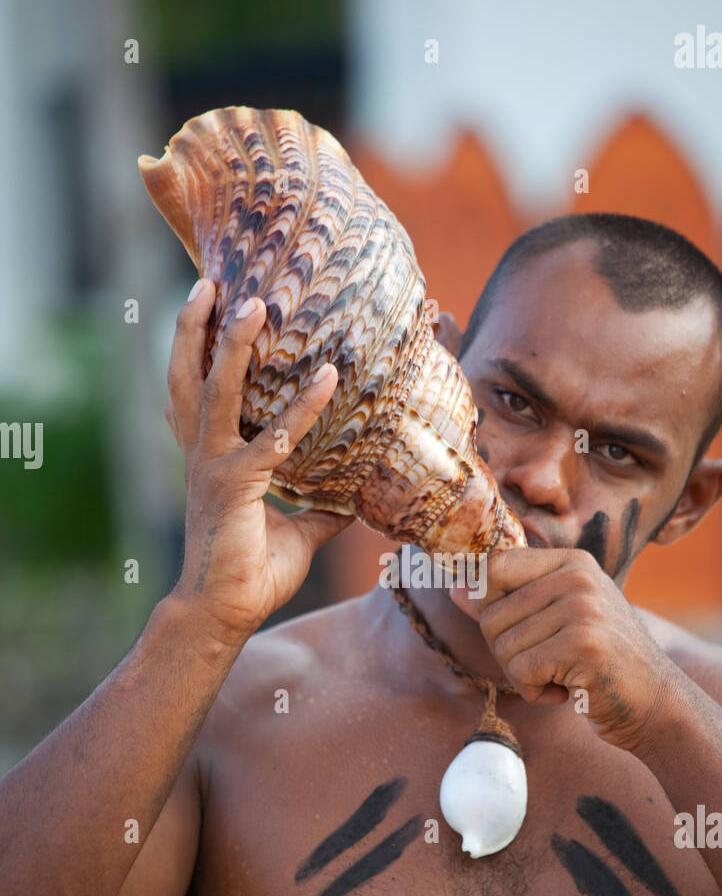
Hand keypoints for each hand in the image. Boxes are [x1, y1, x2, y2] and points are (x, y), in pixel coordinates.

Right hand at [165, 279, 351, 648]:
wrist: (225, 614)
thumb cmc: (253, 571)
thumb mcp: (299, 530)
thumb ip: (323, 506)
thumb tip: (358, 496)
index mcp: (212, 456)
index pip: (202, 390)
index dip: (204, 349)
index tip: (215, 307)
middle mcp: (204, 453)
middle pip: (189, 376)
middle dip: (197, 327)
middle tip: (213, 281)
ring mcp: (214, 467)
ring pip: (215, 392)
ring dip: (230, 345)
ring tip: (251, 303)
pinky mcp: (234, 488)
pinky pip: (271, 439)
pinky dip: (301, 409)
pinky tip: (328, 380)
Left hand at [451, 548, 679, 754]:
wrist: (656, 703)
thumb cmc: (600, 663)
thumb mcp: (555, 622)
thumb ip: (507, 603)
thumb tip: (455, 588)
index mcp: (571, 562)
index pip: (495, 567)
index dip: (489, 608)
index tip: (515, 633)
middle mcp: (577, 577)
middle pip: (491, 614)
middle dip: (508, 653)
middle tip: (546, 665)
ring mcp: (583, 608)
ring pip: (504, 647)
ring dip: (524, 677)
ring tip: (563, 676)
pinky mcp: (584, 644)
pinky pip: (522, 671)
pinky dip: (536, 693)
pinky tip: (568, 691)